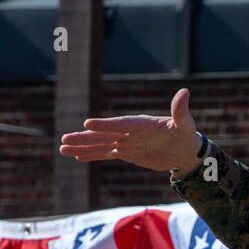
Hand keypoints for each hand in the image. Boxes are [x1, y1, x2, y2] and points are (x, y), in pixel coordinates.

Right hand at [58, 88, 200, 171]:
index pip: (121, 124)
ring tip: (62, 147)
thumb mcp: (185, 124)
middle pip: (104, 135)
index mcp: (141, 123)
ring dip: (82, 146)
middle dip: (85, 138)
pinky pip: (106, 154)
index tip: (88, 124)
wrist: (184, 149)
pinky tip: (75, 156)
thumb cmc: (185, 134)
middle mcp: (129, 131)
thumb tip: (184, 92)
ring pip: (100, 145)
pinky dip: (92, 155)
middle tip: (65, 138)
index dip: (105, 125)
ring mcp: (125, 142)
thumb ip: (180, 111)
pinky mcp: (126, 152)